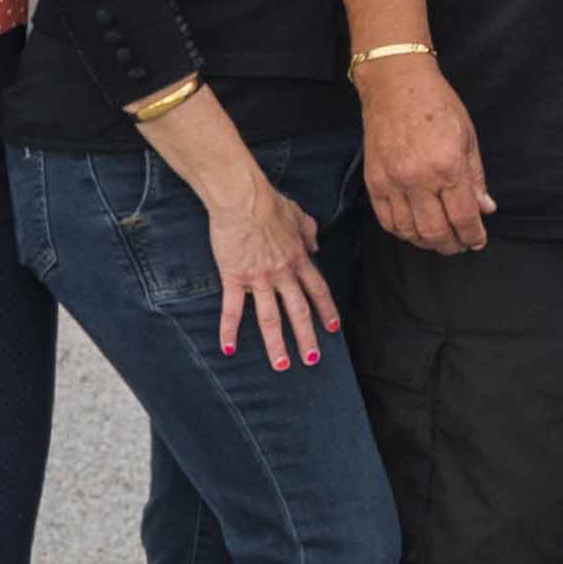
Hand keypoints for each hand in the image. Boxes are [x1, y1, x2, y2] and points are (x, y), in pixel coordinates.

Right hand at [198, 174, 343, 373]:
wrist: (243, 198)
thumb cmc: (268, 202)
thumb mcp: (297, 214)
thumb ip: (308, 232)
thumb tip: (316, 246)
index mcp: (298, 258)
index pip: (317, 290)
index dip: (326, 310)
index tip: (334, 329)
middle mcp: (282, 273)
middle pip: (299, 311)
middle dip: (307, 337)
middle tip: (312, 360)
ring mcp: (259, 278)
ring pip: (270, 318)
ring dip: (276, 344)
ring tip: (282, 365)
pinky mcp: (234, 278)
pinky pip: (233, 309)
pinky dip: (229, 330)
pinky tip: (228, 349)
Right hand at [360, 56, 492, 254]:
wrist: (395, 84)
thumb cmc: (437, 105)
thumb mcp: (468, 137)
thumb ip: (476, 177)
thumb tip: (486, 208)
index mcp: (448, 166)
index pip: (463, 217)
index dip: (473, 235)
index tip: (478, 241)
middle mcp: (419, 178)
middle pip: (436, 232)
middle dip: (452, 245)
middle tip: (460, 245)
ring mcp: (393, 182)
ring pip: (410, 232)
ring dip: (427, 242)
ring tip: (439, 239)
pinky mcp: (374, 182)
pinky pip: (387, 220)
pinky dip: (402, 232)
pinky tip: (414, 229)